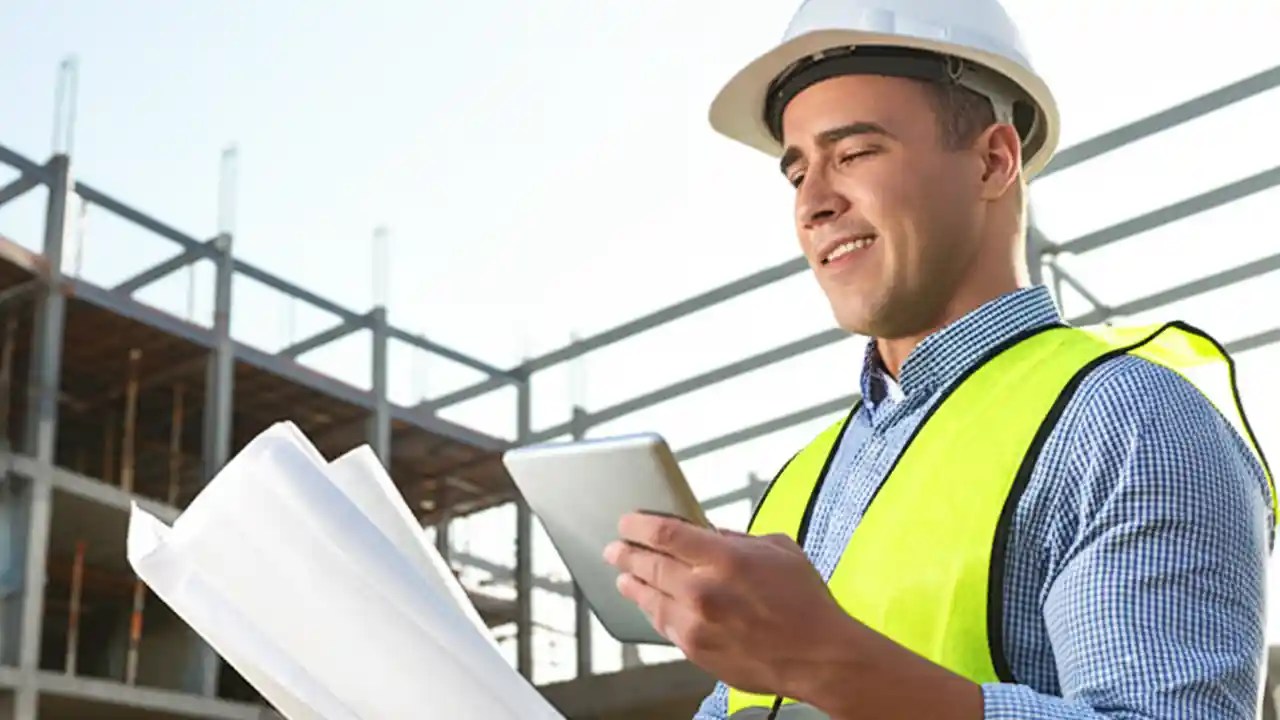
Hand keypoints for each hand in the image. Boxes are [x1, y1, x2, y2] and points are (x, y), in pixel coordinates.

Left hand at [601, 512, 854, 697]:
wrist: (818, 656)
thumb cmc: (804, 601)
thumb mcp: (777, 549)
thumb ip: (735, 539)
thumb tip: (707, 534)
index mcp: (725, 558)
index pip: (664, 534)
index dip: (638, 524)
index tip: (627, 521)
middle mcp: (703, 590)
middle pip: (647, 564)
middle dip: (625, 553)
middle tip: (614, 548)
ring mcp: (696, 623)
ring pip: (648, 598)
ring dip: (631, 583)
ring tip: (623, 577)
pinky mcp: (695, 650)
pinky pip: (662, 625)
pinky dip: (651, 610)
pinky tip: (648, 604)